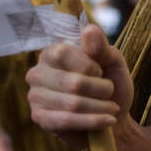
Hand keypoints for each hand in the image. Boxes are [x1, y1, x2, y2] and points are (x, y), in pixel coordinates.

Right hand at [26, 24, 129, 149]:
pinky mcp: (40, 119)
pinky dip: (94, 121)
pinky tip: (108, 120)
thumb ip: (102, 47)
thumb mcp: (113, 62)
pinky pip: (67, 120)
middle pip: (72, 82)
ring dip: (101, 107)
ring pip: (73, 103)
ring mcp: (35, 96)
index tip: (101, 72)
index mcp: (51, 53)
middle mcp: (37, 72)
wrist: (114, 118)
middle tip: (110, 92)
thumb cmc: (112, 86)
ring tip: (111, 107)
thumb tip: (89, 29)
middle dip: (102, 90)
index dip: (90, 66)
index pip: (62, 53)